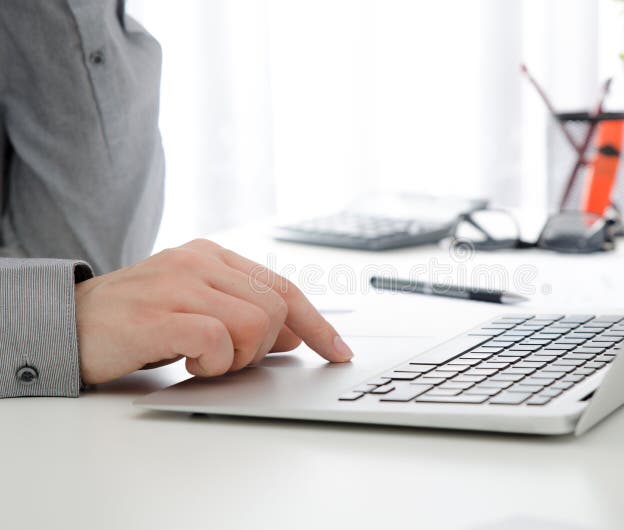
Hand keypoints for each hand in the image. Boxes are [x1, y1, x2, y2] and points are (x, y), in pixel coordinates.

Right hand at [75, 239, 352, 383]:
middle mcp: (200, 262)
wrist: (69, 324)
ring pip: (255, 323)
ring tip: (204, 360)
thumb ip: (246, 314)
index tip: (339, 351)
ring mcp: (179, 284)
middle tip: (228, 358)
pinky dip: (213, 362)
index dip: (318, 323)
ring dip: (238, 357)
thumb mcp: (199, 310)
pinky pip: (216, 339)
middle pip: (276, 308)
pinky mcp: (159, 313)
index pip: (284, 286)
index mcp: (214, 256)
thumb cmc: (139, 320)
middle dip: (265, 347)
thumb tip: (297, 335)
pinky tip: (189, 363)